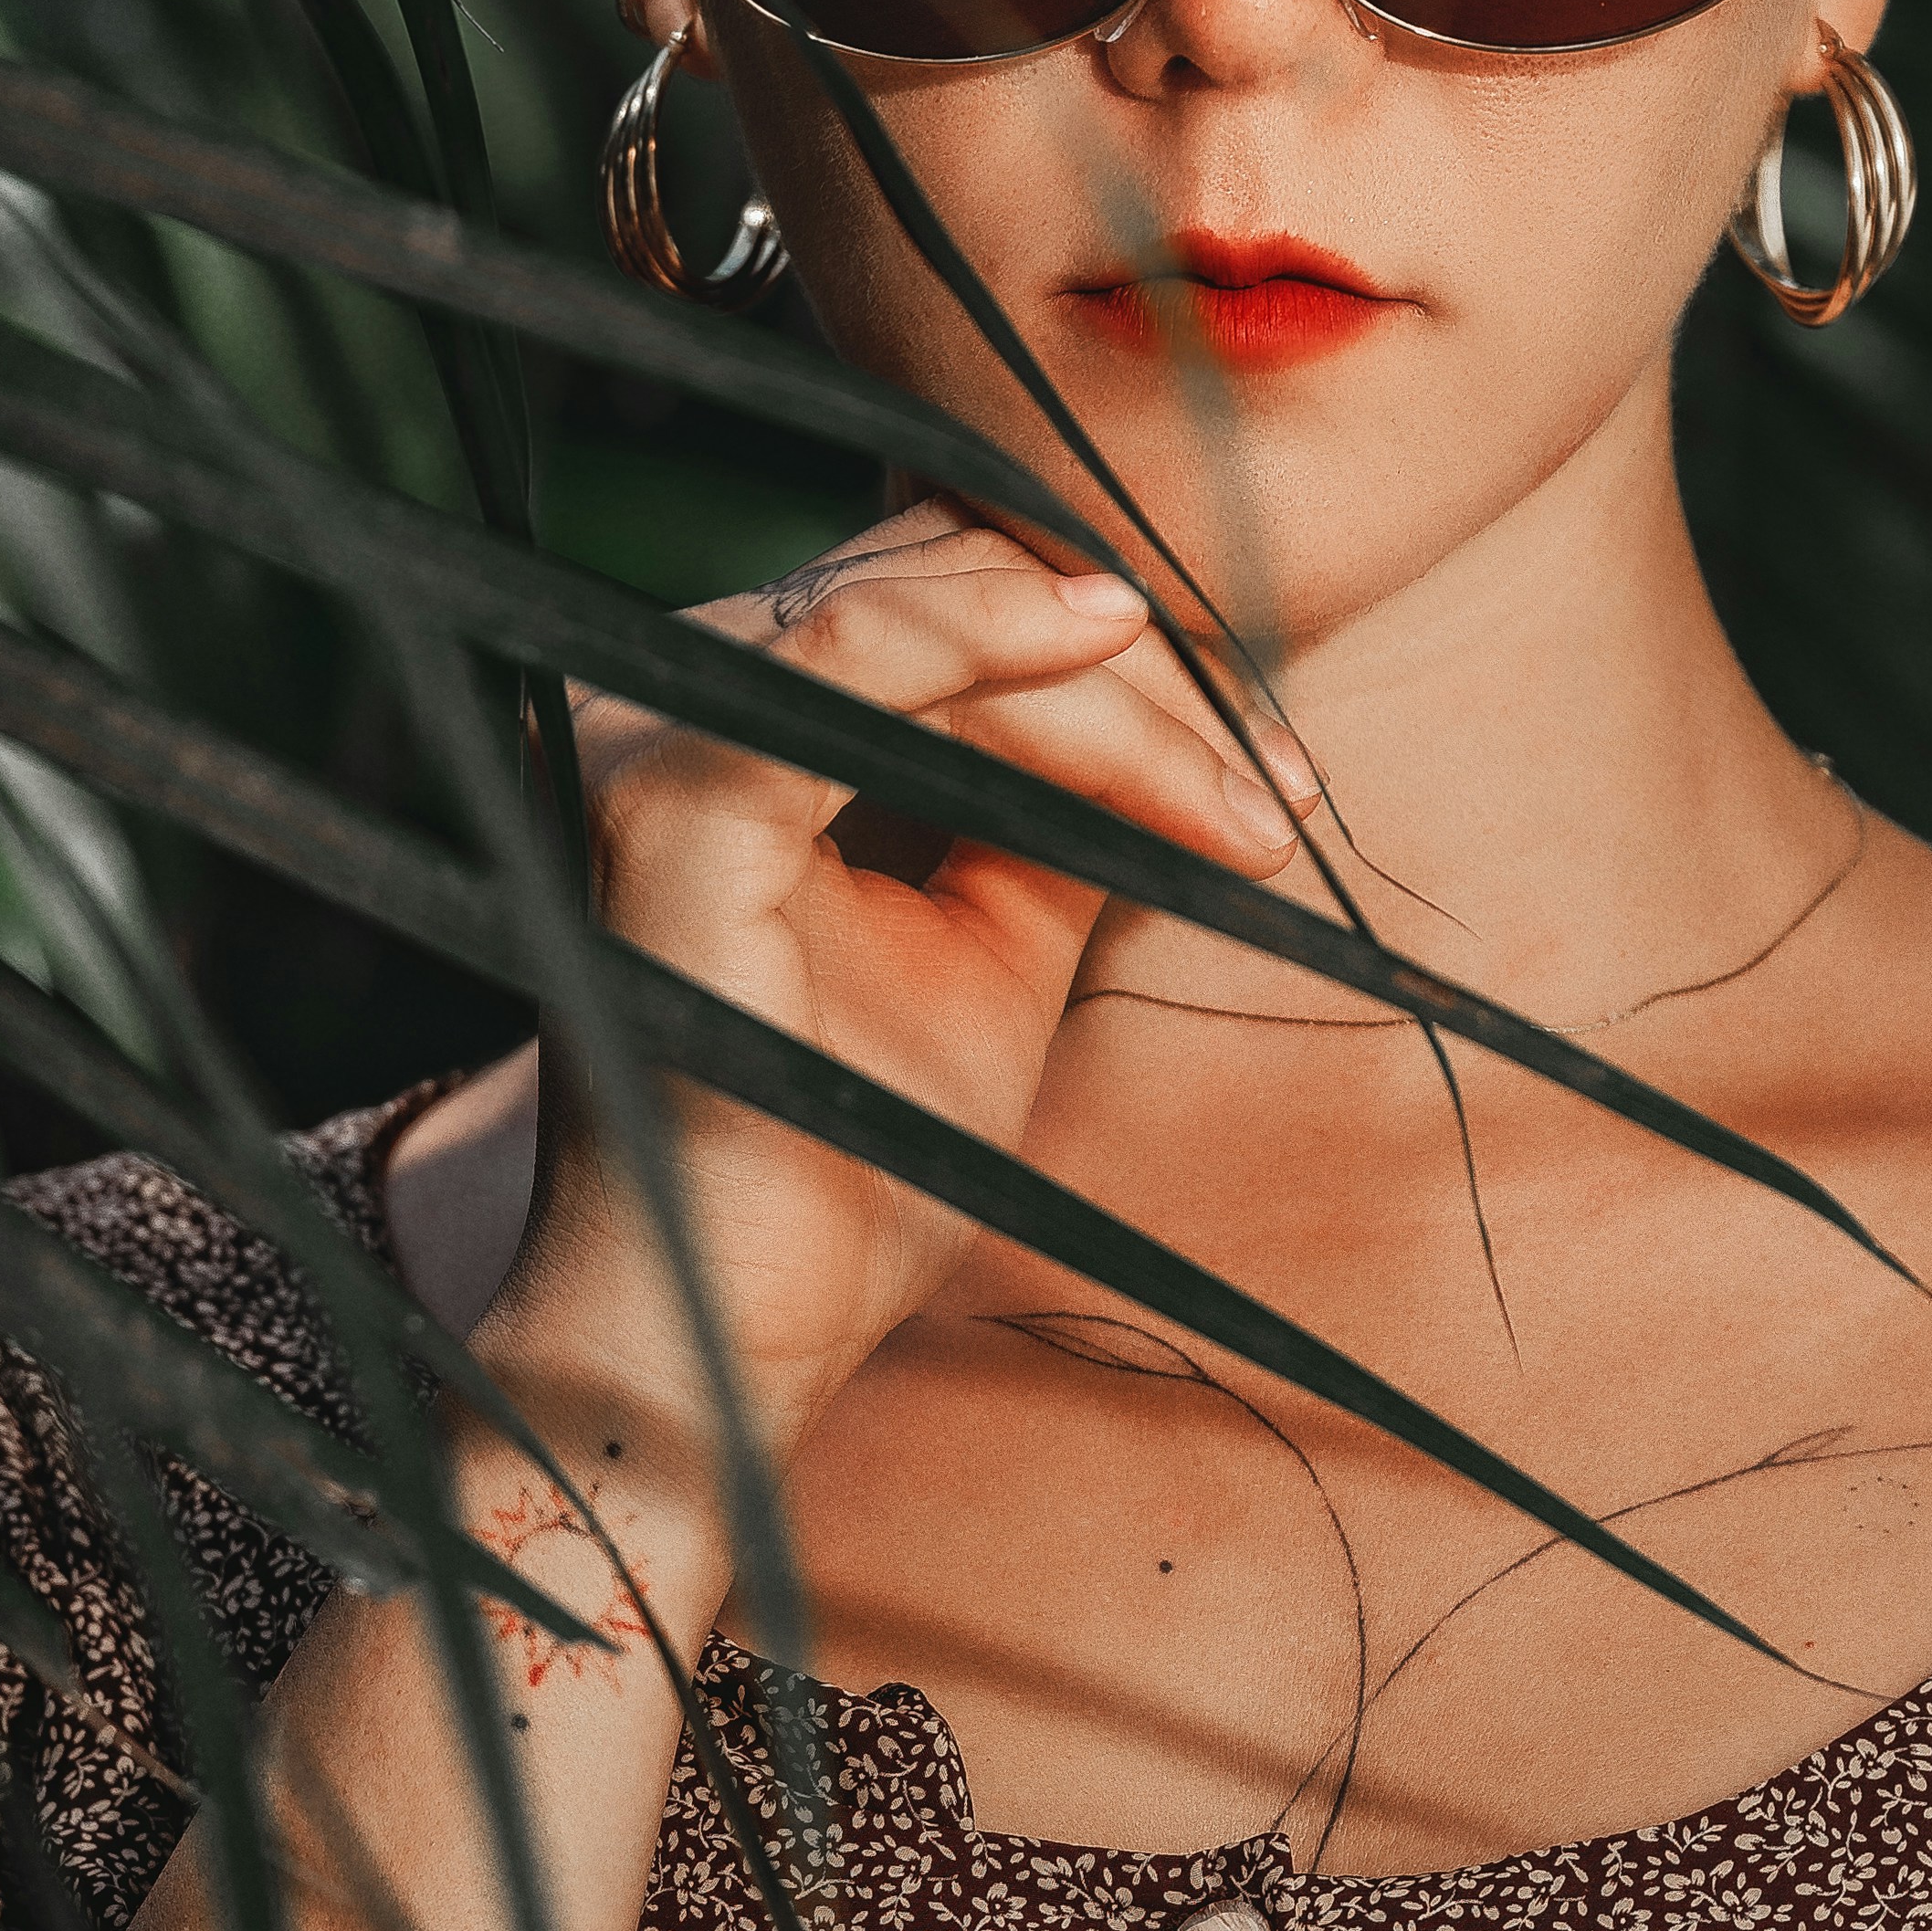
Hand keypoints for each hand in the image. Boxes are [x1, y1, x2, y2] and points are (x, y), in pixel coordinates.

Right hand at [480, 508, 1305, 1537]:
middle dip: (1141, 683)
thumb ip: (1060, 811)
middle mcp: (663, 707)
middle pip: (940, 594)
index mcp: (725, 735)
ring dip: (1115, 699)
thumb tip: (1200, 708)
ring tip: (1246, 797)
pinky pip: (857, 657)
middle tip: (1282, 783)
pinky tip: (1115, 659)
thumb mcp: (996, 946)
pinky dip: (998, 647)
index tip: (1273, 770)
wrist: (735, 1336)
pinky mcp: (667, 795)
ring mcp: (649, 739)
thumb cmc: (847, 1163)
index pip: (937, 614)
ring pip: (927, 614)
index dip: (1117, 671)